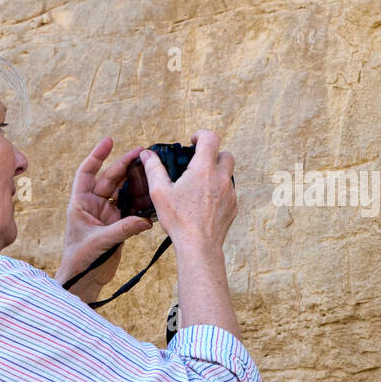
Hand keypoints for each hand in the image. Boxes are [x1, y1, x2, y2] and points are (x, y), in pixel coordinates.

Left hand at [55, 137, 153, 302]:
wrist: (83, 280)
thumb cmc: (80, 260)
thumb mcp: (100, 242)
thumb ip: (123, 229)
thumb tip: (145, 220)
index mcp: (80, 204)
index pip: (87, 173)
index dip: (97, 156)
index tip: (109, 141)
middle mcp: (93, 205)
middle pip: (109, 179)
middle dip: (124, 165)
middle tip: (140, 153)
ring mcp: (106, 215)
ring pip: (122, 192)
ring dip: (134, 182)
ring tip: (149, 171)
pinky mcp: (117, 225)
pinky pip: (131, 209)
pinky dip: (140, 203)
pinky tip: (152, 196)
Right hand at [140, 129, 235, 251]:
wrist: (199, 246)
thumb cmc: (179, 219)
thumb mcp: (160, 192)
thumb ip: (153, 169)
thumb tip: (146, 154)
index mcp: (204, 170)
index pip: (211, 138)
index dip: (201, 135)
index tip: (192, 142)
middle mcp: (221, 178)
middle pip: (225, 154)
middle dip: (212, 154)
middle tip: (197, 164)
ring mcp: (231, 193)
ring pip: (228, 174)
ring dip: (216, 174)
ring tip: (198, 186)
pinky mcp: (233, 207)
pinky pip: (229, 192)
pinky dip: (219, 191)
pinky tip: (204, 203)